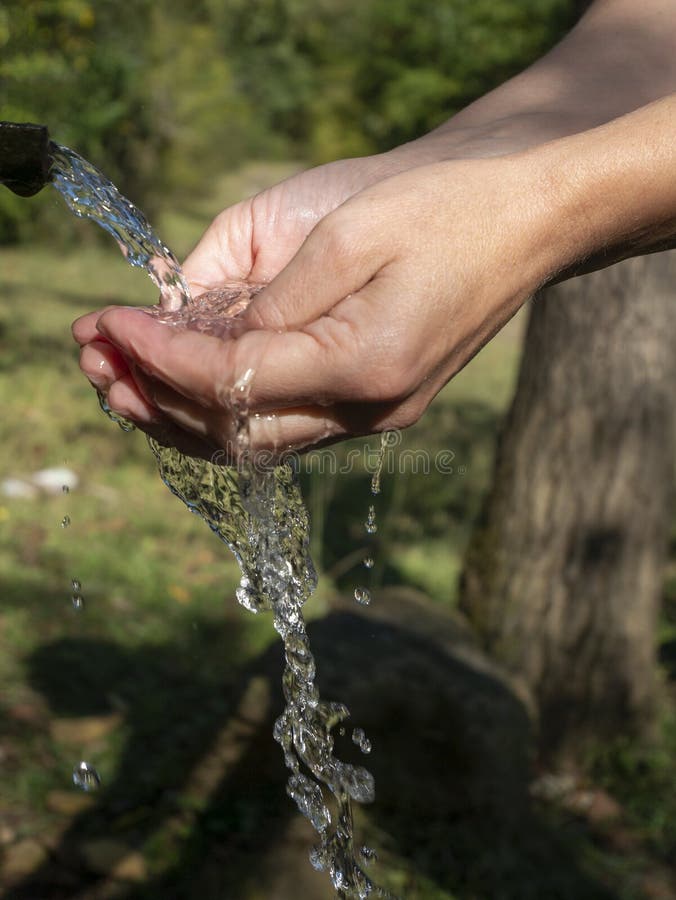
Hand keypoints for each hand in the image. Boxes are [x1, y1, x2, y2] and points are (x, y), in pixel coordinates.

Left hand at [74, 153, 561, 460]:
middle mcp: (370, 410)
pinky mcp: (376, 405)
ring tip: (124, 380)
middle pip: (239, 433)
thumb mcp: (348, 236)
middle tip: (98, 367)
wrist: (523, 223)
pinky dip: (227, 409)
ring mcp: (375, 416)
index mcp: (367, 367)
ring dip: (185, 414)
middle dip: (159, 400)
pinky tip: (190, 382)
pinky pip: (283, 424)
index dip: (164, 358)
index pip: (235, 383)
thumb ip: (274, 301)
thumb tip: (214, 341)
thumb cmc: (444, 211)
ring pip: (258, 440)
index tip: (113, 327)